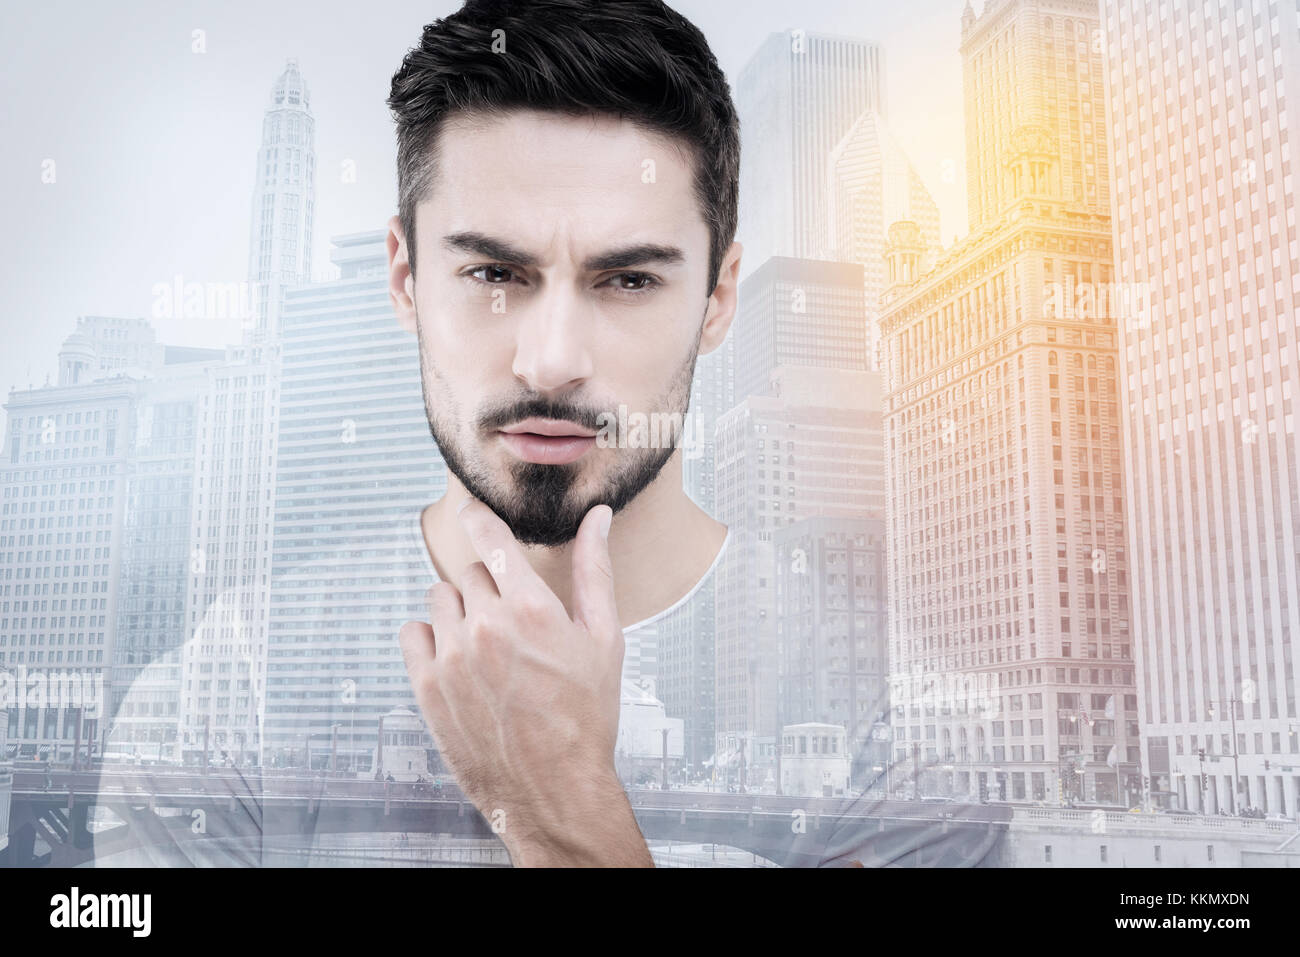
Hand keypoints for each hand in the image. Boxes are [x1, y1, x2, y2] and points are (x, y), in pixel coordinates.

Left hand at [398, 499, 652, 866]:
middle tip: (513, 623)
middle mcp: (485, 626)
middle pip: (470, 573)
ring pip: (440, 600)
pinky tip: (459, 659)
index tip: (470, 509)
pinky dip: (432, 639)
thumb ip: (594, 571)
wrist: (553, 788)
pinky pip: (413, 634)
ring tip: (488, 645)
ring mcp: (451, 657)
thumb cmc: (585, 717)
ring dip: (460, 611)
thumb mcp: (604, 639)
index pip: (489, 537)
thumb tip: (596, 518)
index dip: (478, 518)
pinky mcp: (427, 687)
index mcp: (530, 607)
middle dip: (490, 588)